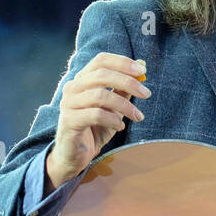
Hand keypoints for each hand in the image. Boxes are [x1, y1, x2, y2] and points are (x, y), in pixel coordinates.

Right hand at [46, 54, 149, 189]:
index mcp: (82, 80)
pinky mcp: (69, 121)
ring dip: (125, 105)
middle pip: (102, 74)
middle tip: (146, 93)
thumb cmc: (94, 128)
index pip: (101, 60)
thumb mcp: (113, 107)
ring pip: (100, 95)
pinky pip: (95, 115)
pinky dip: (113, 120)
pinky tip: (120, 127)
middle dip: (128, 82)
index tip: (143, 70)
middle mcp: (72, 88)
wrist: (75, 155)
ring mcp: (68, 104)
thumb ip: (124, 88)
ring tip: (137, 116)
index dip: (122, 62)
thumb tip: (141, 68)